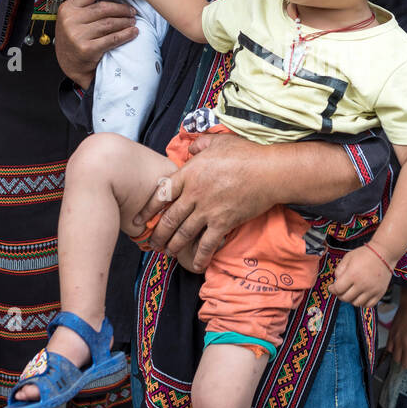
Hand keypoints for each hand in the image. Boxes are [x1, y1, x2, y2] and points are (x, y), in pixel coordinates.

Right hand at [54, 0, 137, 87]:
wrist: (70, 65)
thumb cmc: (73, 39)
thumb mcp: (73, 18)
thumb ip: (86, 5)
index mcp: (67, 8)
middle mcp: (71, 20)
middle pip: (104, 8)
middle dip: (122, 9)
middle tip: (132, 11)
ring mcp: (78, 35)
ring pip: (109, 23)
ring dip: (125, 21)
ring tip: (132, 21)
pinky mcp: (87, 49)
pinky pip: (112, 38)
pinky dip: (125, 34)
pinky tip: (132, 33)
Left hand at [131, 133, 278, 271]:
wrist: (268, 171)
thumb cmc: (245, 154)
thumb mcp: (218, 142)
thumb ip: (199, 145)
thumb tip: (190, 147)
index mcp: (189, 174)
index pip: (162, 193)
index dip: (148, 208)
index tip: (139, 219)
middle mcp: (194, 194)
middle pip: (169, 218)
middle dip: (158, 234)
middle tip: (152, 243)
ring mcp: (207, 210)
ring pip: (184, 233)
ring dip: (174, 246)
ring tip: (167, 253)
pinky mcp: (223, 222)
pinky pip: (207, 244)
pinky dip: (200, 256)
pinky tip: (195, 265)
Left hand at [330, 247, 391, 307]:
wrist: (384, 253)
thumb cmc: (365, 254)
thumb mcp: (348, 257)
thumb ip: (339, 270)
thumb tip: (336, 282)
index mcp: (353, 274)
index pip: (338, 289)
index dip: (332, 289)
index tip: (331, 288)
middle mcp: (362, 284)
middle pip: (346, 298)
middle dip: (340, 294)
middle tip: (340, 290)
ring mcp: (372, 290)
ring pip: (356, 303)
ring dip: (351, 299)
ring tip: (351, 292)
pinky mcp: (379, 293)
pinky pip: (368, 305)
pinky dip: (362, 303)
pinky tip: (360, 296)